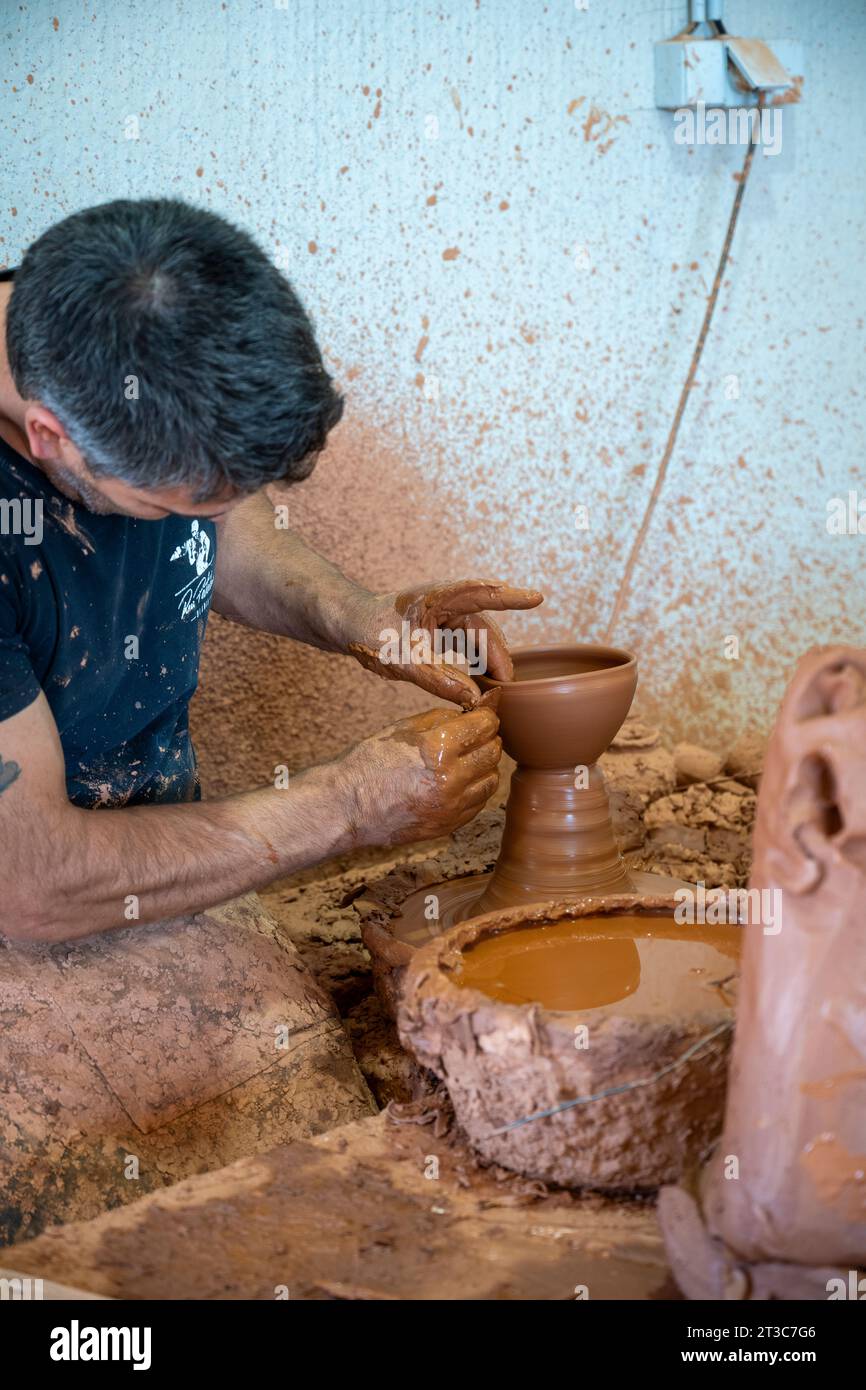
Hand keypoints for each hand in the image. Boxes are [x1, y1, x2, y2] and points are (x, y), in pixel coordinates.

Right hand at [331, 694, 501, 847]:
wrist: (349, 806)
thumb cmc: (371, 762)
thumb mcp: (403, 728)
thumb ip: (441, 718)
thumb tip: (470, 712)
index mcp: (439, 748)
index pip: (484, 725)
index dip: (485, 716)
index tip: (480, 716)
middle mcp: (451, 778)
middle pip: (493, 751)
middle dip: (487, 739)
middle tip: (473, 736)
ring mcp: (452, 805)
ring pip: (491, 779)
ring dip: (484, 765)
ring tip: (467, 759)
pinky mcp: (449, 824)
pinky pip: (479, 802)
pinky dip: (476, 788)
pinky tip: (460, 781)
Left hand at [347, 578, 543, 707]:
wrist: (344, 624)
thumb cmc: (368, 631)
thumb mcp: (403, 660)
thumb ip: (439, 680)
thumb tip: (474, 699)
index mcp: (439, 598)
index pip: (481, 593)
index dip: (510, 597)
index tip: (536, 598)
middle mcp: (446, 603)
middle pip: (484, 628)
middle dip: (499, 656)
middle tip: (507, 687)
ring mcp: (444, 616)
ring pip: (477, 639)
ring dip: (488, 662)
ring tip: (497, 690)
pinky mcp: (439, 630)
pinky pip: (466, 646)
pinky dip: (474, 664)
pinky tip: (479, 685)